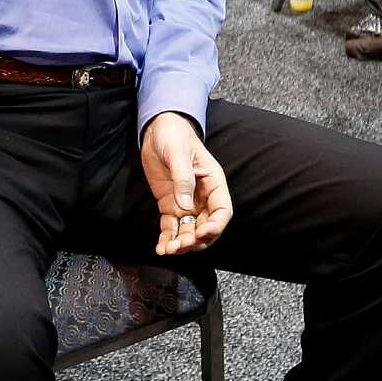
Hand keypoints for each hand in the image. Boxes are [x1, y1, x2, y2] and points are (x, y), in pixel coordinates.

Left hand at [140, 112, 232, 255]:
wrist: (158, 130)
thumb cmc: (176, 137)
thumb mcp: (179, 154)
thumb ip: (183, 178)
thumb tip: (185, 205)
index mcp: (214, 184)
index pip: (222, 212)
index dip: (215, 226)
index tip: (201, 233)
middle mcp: (203, 198)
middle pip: (206, 227)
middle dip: (196, 240)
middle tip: (181, 246)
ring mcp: (186, 203)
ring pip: (188, 230)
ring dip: (181, 243)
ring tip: (169, 250)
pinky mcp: (170, 205)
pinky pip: (171, 226)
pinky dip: (167, 238)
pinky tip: (161, 248)